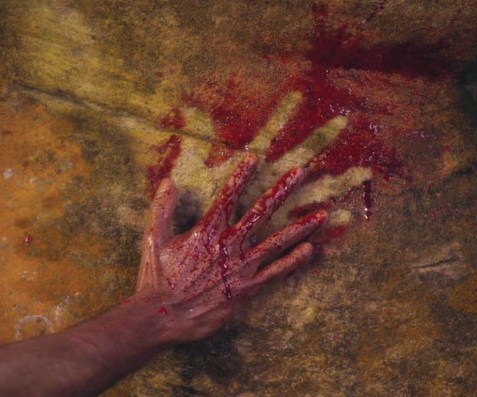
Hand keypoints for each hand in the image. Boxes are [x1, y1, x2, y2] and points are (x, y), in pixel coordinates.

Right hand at [134, 153, 326, 341]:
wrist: (163, 317)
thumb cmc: (157, 279)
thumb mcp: (154, 239)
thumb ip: (163, 208)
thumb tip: (169, 180)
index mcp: (207, 231)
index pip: (228, 195)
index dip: (242, 175)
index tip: (257, 158)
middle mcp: (229, 245)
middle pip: (262, 211)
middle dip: (283, 190)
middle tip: (301, 172)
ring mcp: (242, 267)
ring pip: (278, 241)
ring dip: (301, 226)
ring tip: (322, 214)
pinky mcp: (247, 288)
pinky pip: (276, 272)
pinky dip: (294, 260)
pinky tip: (310, 249)